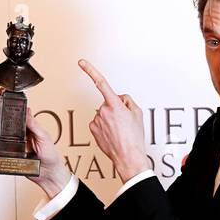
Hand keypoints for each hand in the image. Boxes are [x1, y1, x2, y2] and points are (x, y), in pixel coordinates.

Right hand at [0, 90, 69, 197]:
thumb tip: (26, 110)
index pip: (16, 112)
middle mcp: (19, 134)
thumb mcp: (44, 137)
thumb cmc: (51, 155)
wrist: (49, 174)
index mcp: (28, 126)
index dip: (8, 103)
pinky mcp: (10, 154)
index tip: (2, 94)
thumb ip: (34, 124)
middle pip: (3, 123)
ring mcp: (14, 144)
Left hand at [78, 58, 150, 181]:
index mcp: (114, 104)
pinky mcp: (93, 129)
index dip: (90, 70)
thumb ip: (128, 101)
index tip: (81, 62)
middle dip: (116, 108)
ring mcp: (96, 121)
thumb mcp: (138, 114)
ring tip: (120, 131)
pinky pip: (99, 123)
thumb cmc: (134, 138)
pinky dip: (105, 126)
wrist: (128, 157)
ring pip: (104, 114)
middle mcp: (103, 111)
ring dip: (111, 119)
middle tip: (125, 122)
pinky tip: (113, 134)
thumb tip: (120, 99)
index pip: (101, 82)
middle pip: (109, 102)